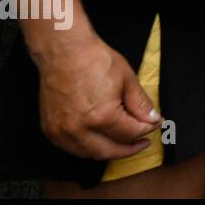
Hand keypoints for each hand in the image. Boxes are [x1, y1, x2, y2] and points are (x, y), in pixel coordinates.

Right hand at [34, 34, 159, 160]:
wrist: (64, 51)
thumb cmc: (94, 60)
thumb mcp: (127, 80)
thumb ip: (141, 105)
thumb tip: (152, 119)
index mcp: (101, 117)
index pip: (130, 133)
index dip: (146, 129)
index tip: (154, 125)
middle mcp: (78, 129)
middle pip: (109, 151)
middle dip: (129, 149)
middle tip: (142, 143)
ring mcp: (61, 131)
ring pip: (89, 153)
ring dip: (108, 151)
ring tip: (123, 143)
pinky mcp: (49, 128)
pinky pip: (71, 147)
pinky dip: (87, 147)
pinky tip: (99, 139)